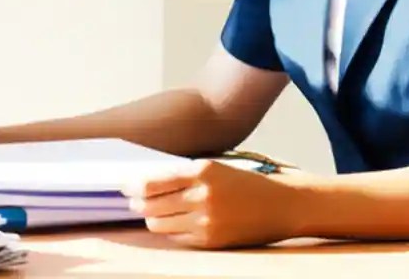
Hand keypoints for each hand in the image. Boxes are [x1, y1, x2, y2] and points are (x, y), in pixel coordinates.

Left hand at [123, 159, 301, 248]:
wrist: (283, 204)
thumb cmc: (246, 183)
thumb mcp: (216, 168)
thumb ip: (184, 174)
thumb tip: (146, 182)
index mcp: (203, 170)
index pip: (153, 182)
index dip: (133, 186)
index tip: (124, 186)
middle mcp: (203, 195)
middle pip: (151, 205)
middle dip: (137, 204)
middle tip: (133, 202)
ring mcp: (207, 220)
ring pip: (159, 224)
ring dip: (151, 219)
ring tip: (151, 214)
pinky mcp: (211, 240)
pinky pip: (177, 238)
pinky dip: (170, 231)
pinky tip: (173, 224)